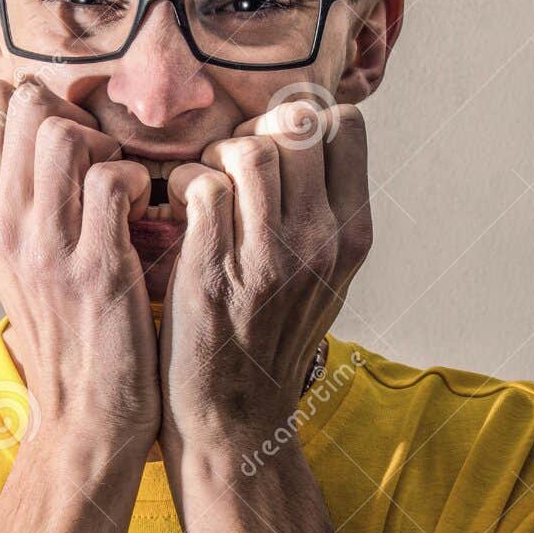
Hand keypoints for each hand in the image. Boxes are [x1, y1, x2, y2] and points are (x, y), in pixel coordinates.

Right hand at [0, 77, 160, 456]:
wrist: (84, 412)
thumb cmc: (68, 326)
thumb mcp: (24, 257)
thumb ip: (28, 193)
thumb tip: (49, 123)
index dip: (42, 99)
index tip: (74, 138)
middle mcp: (4, 221)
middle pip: (29, 104)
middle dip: (79, 113)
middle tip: (104, 160)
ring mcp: (45, 245)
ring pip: (64, 135)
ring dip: (108, 147)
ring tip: (124, 186)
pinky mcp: (95, 268)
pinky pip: (114, 181)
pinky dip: (141, 183)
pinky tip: (148, 214)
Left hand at [159, 100, 372, 457]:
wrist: (234, 416)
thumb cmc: (271, 339)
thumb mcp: (327, 277)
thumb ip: (326, 210)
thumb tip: (313, 133)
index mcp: (353, 233)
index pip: (347, 124)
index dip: (303, 116)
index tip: (274, 142)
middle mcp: (320, 239)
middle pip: (297, 123)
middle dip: (255, 126)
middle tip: (230, 161)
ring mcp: (269, 255)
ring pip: (250, 148)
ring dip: (215, 153)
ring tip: (205, 184)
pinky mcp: (215, 267)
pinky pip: (203, 185)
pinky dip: (184, 184)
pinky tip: (180, 210)